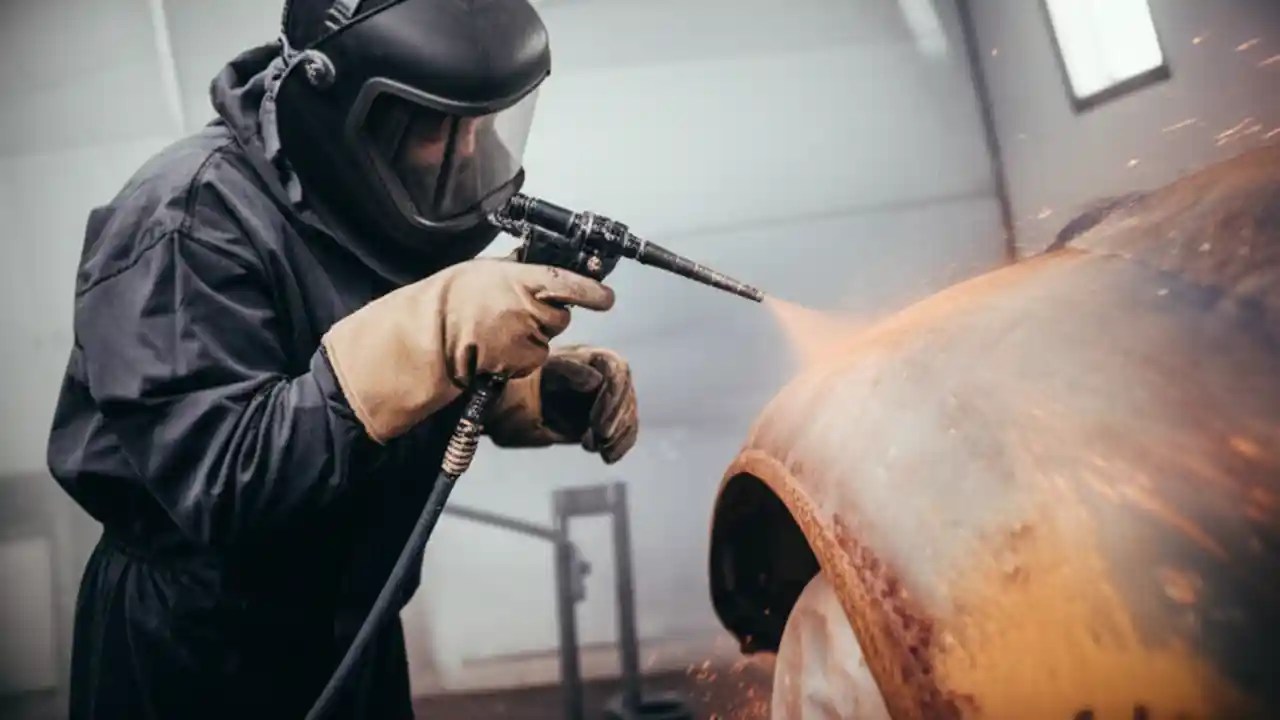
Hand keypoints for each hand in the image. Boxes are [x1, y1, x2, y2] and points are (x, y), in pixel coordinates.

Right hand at [321, 260, 614, 443]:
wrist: (428, 336)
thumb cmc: (454, 299)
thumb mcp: (489, 270)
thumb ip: (522, 269)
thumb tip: (547, 260)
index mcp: (521, 279)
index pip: (568, 283)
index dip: (592, 290)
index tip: (606, 297)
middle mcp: (527, 308)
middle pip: (561, 315)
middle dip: (548, 314)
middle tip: (517, 311)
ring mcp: (525, 338)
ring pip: (547, 338)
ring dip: (534, 335)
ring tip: (499, 329)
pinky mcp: (520, 363)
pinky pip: (534, 358)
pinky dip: (522, 355)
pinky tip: (498, 346)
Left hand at [486, 345, 638, 463]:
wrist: (520, 400)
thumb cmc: (533, 378)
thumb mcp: (547, 371)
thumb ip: (570, 372)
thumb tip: (596, 380)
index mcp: (596, 358)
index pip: (616, 372)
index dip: (612, 398)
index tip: (598, 423)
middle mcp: (609, 377)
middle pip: (626, 396)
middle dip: (615, 420)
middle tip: (599, 438)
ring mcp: (612, 399)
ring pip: (628, 416)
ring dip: (617, 435)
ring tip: (593, 447)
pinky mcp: (610, 420)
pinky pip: (626, 431)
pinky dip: (621, 445)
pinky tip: (608, 456)